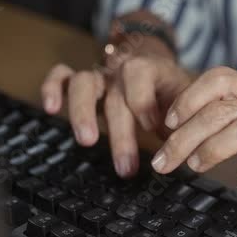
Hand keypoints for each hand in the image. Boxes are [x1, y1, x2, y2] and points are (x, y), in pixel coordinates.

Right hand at [40, 41, 191, 176]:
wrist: (159, 71)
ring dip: (83, 112)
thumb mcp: (186, 104)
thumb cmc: (172, 95)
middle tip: (125, 167)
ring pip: (83, 83)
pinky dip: (53, 88)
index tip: (154, 129)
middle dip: (120, 134)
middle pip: (115, 95)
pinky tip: (51, 108)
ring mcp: (100, 75)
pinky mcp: (80, 81)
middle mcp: (121, 71)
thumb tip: (183, 155)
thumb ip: (184, 125)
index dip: (144, 101)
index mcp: (150, 69)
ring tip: (86, 141)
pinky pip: (61, 76)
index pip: (141, 74)